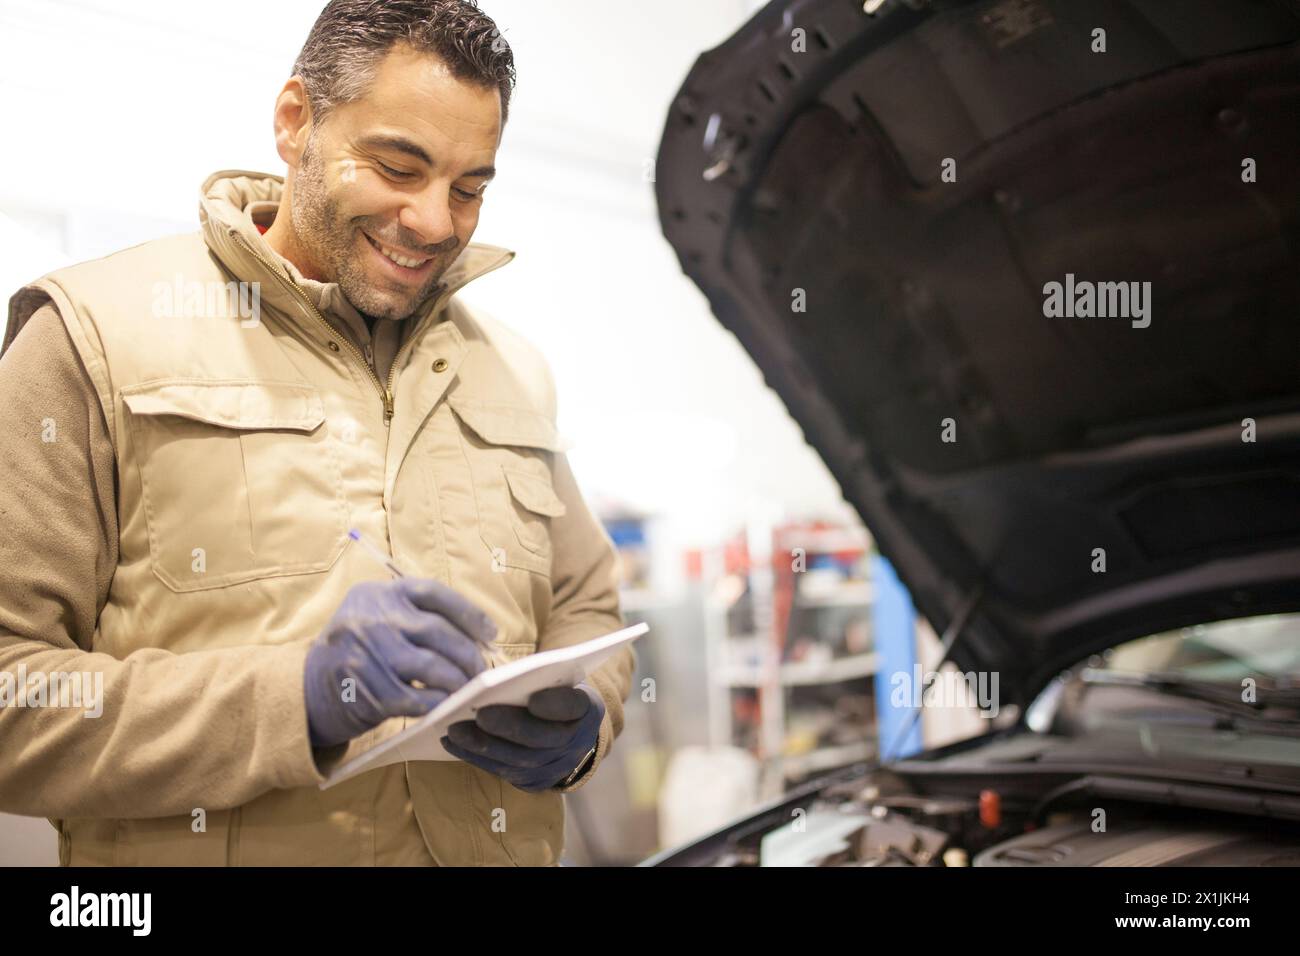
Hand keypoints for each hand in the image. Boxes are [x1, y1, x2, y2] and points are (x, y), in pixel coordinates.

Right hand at [304, 578, 497, 747]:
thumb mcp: (379, 619)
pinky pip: (412, 696)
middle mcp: (370, 615)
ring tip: (469, 689)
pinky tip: (446, 706)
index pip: (433, 593)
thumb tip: (479, 638)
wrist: (307, 688)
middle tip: (483, 670)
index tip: (490, 633)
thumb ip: (418, 619)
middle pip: (435, 630)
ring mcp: (363, 650)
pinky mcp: (362, 686)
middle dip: (468, 653)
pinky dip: (435, 702)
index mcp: (380, 592)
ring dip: (456, 680)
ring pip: (427, 665)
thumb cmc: (361, 652)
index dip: (468, 613)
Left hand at [441, 681, 604, 791]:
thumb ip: (540, 677)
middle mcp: (577, 743)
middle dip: (508, 726)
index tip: (534, 698)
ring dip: (482, 745)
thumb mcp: (558, 678)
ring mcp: (556, 768)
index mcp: (588, 707)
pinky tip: (453, 742)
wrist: (569, 730)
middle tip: (479, 713)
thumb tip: (501, 680)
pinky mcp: (534, 782)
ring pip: (517, 759)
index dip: (555, 704)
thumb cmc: (555, 692)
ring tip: (454, 728)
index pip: (574, 705)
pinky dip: (476, 757)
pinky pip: (503, 772)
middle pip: (541, 738)